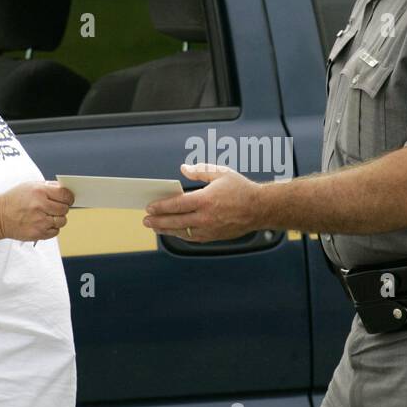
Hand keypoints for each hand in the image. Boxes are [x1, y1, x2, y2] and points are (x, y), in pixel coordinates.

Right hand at [0, 180, 73, 242]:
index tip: (68, 199)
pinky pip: (55, 232)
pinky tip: (43, 223)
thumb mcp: (30, 185)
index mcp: (39, 192)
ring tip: (47, 216)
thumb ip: (49, 186)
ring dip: (58, 219)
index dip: (69, 198)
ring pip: (62, 221)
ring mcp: (39, 221)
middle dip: (62, 208)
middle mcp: (40, 206)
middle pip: (65, 209)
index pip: (65, 195)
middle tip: (54, 208)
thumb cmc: (14, 199)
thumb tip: (66, 190)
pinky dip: (52, 228)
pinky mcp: (38, 233)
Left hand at [143, 163, 263, 241]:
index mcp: (205, 199)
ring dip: (167, 230)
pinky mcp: (214, 236)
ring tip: (155, 227)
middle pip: (175, 221)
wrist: (261, 208)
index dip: (160, 207)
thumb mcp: (221, 173)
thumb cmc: (242, 189)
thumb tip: (183, 169)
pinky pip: (193, 237)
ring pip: (182, 232)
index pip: (176, 205)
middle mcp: (206, 217)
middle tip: (146, 220)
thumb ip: (200, 171)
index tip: (150, 207)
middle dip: (158, 221)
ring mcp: (210, 229)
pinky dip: (181, 235)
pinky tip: (174, 231)